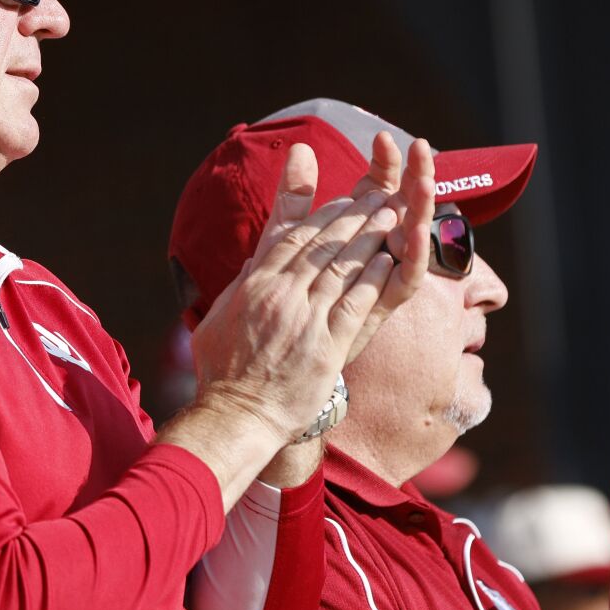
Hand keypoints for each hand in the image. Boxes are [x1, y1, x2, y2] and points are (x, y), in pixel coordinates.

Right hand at [188, 135, 434, 441]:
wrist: (236, 415)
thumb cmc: (222, 372)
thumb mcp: (219, 317)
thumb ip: (242, 285)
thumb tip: (254, 261)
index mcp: (255, 285)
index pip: (290, 238)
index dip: (319, 213)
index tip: (341, 197)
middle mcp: (280, 295)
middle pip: (321, 244)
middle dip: (351, 215)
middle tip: (376, 194)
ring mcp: (304, 319)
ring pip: (341, 267)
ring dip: (369, 238)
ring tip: (390, 215)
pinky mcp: (326, 346)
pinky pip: (354, 304)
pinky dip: (372, 279)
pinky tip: (389, 260)